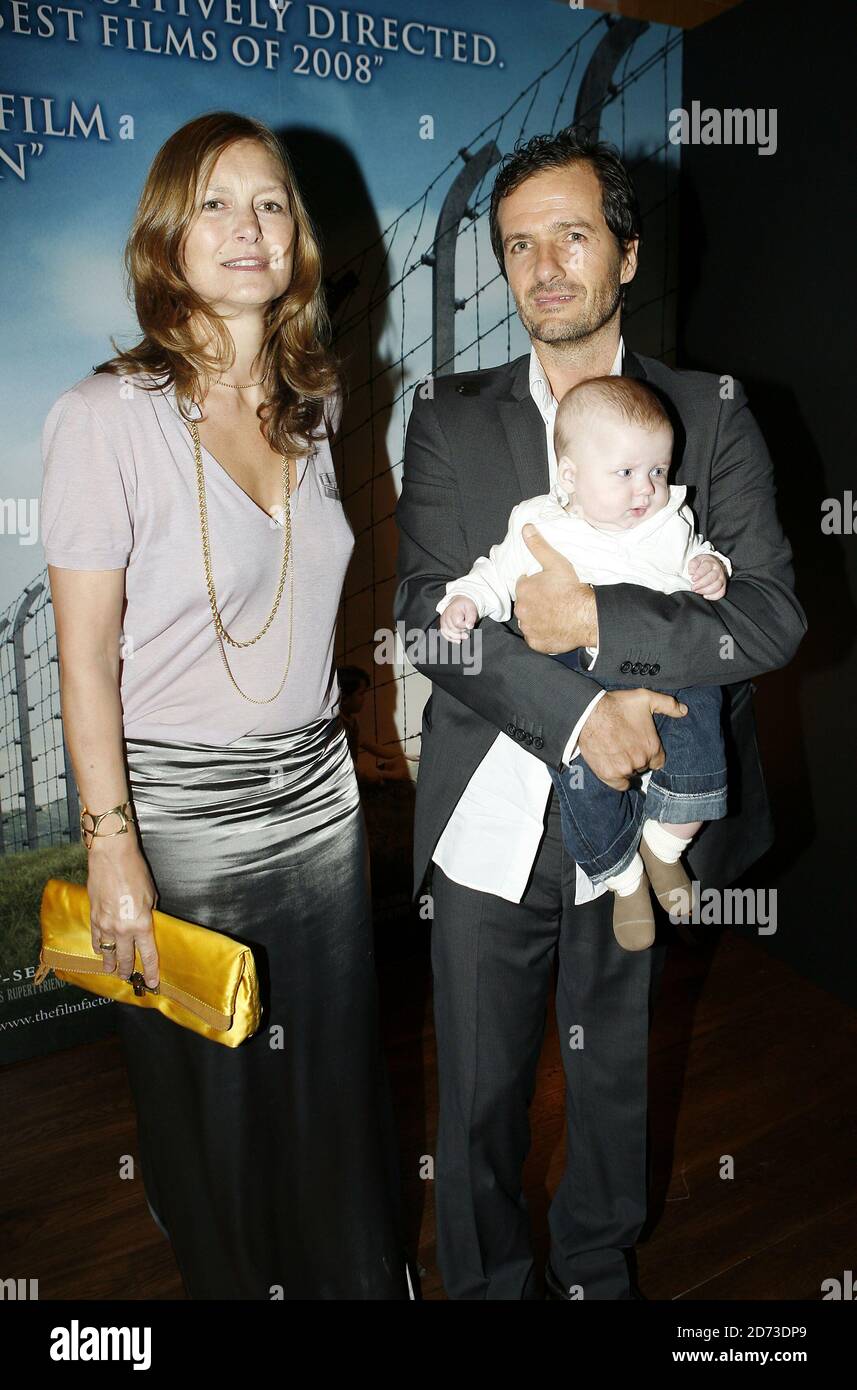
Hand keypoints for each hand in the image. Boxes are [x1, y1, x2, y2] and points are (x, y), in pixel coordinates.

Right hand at [87, 832, 159, 987]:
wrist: (111, 857)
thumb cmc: (134, 872)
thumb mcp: (150, 895)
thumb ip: (148, 914)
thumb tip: (145, 924)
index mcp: (141, 924)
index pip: (148, 955)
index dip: (151, 972)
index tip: (153, 983)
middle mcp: (122, 929)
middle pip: (125, 958)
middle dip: (128, 971)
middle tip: (129, 979)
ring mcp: (105, 925)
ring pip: (107, 952)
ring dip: (110, 963)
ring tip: (112, 970)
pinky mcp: (93, 917)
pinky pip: (95, 939)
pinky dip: (98, 947)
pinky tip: (100, 950)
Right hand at [439, 595, 478, 641]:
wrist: (461, 603)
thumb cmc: (466, 606)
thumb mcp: (471, 609)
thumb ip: (471, 618)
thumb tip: (470, 626)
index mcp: (452, 611)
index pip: (457, 623)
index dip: (464, 627)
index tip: (470, 626)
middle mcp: (445, 616)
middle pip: (452, 629)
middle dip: (461, 632)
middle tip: (468, 631)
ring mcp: (443, 621)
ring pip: (447, 633)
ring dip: (457, 637)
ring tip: (465, 636)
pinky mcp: (443, 625)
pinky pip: (444, 634)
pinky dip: (451, 639)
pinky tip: (458, 640)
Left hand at [515, 525, 597, 650]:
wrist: (586, 616)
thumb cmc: (571, 589)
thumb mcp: (556, 563)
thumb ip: (538, 546)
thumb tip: (526, 528)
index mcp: (523, 590)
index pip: (523, 585)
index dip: (536, 585)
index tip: (548, 587)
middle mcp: (521, 610)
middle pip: (525, 604)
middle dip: (535, 602)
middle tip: (553, 601)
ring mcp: (528, 628)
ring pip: (529, 621)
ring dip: (537, 618)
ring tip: (555, 615)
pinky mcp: (536, 643)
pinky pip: (535, 638)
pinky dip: (542, 634)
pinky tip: (554, 628)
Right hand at [577, 688, 687, 790]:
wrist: (589, 713)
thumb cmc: (617, 705)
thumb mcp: (646, 698)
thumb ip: (668, 704)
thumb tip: (684, 711)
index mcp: (652, 747)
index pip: (658, 761)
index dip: (650, 754)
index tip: (641, 747)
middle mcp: (641, 761)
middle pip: (643, 767)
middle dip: (637, 758)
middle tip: (626, 747)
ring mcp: (624, 769)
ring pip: (630, 774)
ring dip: (626, 767)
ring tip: (617, 753)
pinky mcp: (609, 775)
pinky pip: (619, 785)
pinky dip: (618, 779)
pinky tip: (614, 768)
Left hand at [688, 554, 727, 599]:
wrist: (710, 566)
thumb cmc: (701, 565)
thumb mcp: (695, 561)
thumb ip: (692, 565)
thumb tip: (692, 572)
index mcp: (710, 562)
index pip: (706, 567)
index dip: (699, 574)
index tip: (693, 579)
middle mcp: (717, 570)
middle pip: (712, 577)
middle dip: (701, 584)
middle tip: (693, 587)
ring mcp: (721, 578)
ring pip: (717, 586)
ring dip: (706, 590)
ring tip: (697, 591)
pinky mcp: (723, 586)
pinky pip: (721, 593)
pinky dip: (713, 596)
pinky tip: (705, 595)